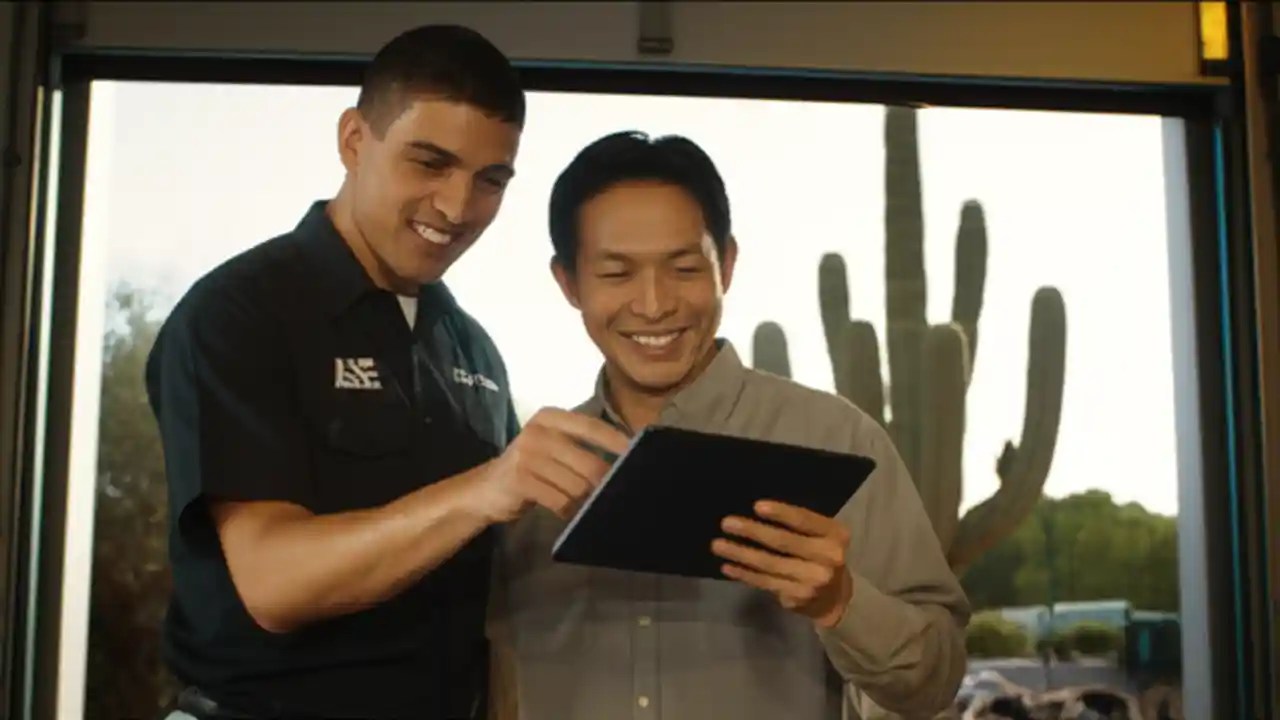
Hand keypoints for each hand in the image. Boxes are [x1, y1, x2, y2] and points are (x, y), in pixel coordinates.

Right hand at [472, 407, 629, 522]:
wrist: (485, 489)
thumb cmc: (529, 467)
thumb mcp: (552, 447)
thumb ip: (580, 447)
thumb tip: (625, 460)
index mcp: (550, 417)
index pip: (593, 427)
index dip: (618, 442)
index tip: (640, 455)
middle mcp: (539, 431)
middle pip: (589, 462)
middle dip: (602, 483)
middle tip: (609, 495)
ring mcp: (527, 454)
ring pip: (576, 485)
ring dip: (582, 500)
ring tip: (579, 504)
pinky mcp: (520, 479)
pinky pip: (559, 500)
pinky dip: (567, 510)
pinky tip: (564, 511)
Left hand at [711, 500, 852, 627]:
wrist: (836, 599)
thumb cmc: (822, 556)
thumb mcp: (822, 536)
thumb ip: (799, 526)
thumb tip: (756, 512)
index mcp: (835, 535)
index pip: (805, 521)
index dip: (781, 513)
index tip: (756, 506)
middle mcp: (828, 558)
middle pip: (784, 542)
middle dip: (753, 531)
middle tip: (726, 523)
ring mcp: (812, 581)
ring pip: (769, 564)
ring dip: (741, 553)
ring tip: (718, 545)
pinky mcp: (797, 597)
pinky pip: (765, 582)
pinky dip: (744, 574)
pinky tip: (728, 566)